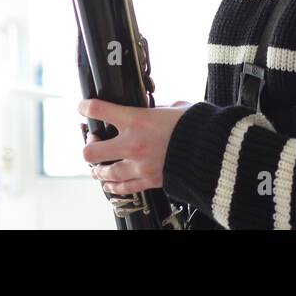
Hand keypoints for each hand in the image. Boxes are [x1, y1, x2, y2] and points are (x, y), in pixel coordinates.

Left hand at [78, 98, 194, 195]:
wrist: (212, 153)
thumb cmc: (197, 126)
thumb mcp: (176, 107)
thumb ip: (160, 108)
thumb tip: (160, 109)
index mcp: (137, 119)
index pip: (99, 110)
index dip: (85, 107)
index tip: (83, 107)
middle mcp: (132, 144)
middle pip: (91, 151)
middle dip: (89, 145)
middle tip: (94, 141)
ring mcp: (139, 165)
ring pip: (104, 173)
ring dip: (98, 169)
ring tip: (98, 166)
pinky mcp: (149, 181)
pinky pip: (123, 188)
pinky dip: (113, 186)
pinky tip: (110, 184)